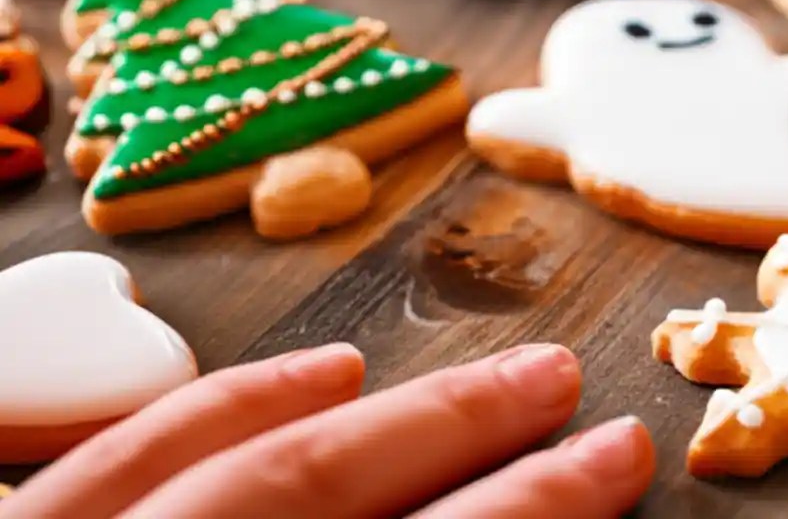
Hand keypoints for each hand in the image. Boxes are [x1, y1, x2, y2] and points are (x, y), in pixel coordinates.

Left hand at [0, 343, 653, 518]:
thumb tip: (505, 518)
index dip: (536, 511)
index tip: (617, 458)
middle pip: (310, 492)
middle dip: (451, 430)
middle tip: (556, 382)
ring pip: (192, 469)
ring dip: (327, 410)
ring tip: (425, 375)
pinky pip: (78, 473)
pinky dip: (183, 419)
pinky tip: (272, 389)